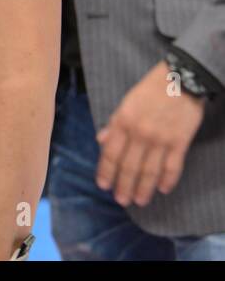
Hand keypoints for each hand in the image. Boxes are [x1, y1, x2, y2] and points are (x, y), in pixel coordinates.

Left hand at [97, 60, 206, 206]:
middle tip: (121, 200)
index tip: (103, 185)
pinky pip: (172, 166)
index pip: (110, 153)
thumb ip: (114, 124)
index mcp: (122, 122)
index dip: (105, 171)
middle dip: (123, 185)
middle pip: (128, 166)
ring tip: (139, 201)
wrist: (179, 80)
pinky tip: (162, 189)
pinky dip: (167, 179)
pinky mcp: (179, 142)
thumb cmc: (149, 90)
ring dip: (143, 188)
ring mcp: (160, 139)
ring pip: (149, 170)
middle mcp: (139, 133)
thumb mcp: (125, 103)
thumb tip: (101, 141)